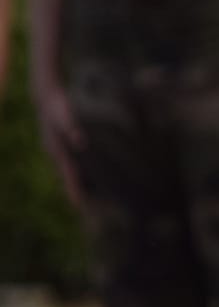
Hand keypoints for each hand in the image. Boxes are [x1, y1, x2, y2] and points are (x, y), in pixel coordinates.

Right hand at [32, 76, 83, 208]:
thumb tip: (80, 142)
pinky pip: (67, 164)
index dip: (74, 189)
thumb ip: (71, 127)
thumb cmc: (57, 105)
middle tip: (87, 210)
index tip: (79, 205)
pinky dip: (74, 173)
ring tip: (85, 199)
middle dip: (75, 191)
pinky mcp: (57, 146)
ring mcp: (54, 150)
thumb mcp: (64, 114)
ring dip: (75, 184)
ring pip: (66, 172)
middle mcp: (54, 153)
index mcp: (57, 150)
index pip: (68, 174)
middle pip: (67, 177)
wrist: (44, 96)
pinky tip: (84, 176)